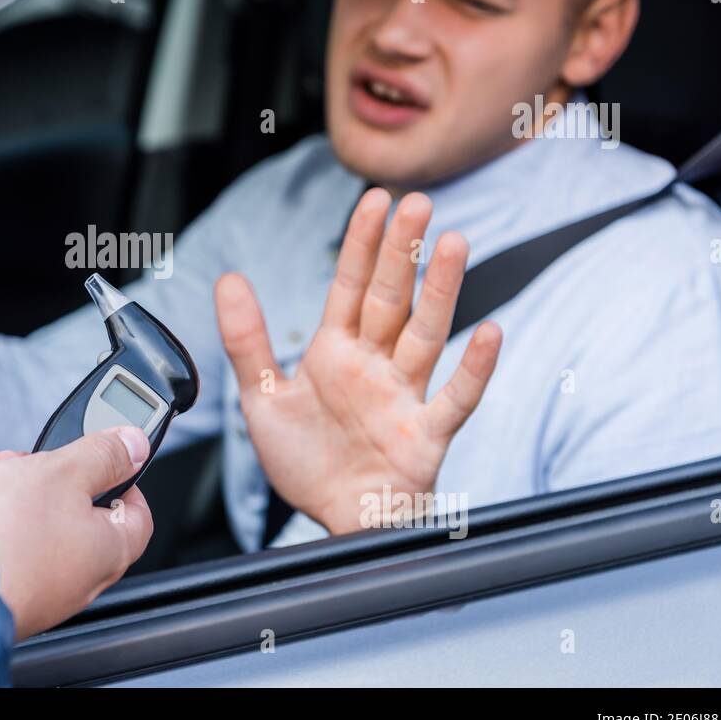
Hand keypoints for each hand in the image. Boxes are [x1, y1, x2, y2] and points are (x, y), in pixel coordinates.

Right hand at [0, 426, 153, 639]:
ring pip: (47, 536)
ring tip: (2, 479)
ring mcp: (42, 596)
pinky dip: (4, 529)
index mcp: (109, 552)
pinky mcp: (5, 598)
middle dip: (63, 485)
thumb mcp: (61, 470)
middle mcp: (82, 583)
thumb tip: (135, 444)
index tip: (109, 460)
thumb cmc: (3, 534)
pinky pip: (15, 555)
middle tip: (43, 464)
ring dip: (28, 503)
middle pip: (88, 523)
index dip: (128, 480)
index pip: (140, 515)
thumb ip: (103, 455)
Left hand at [214, 188, 501, 535]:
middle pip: (391, 299)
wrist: (332, 520)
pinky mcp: (426, 435)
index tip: (375, 200)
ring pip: (426, 335)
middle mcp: (375, 365)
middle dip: (402, 251)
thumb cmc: (307, 462)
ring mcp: (404, 397)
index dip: (361, 244)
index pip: (350, 286)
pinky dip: (474, 369)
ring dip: (441, 291)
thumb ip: (246, 338)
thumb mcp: (262, 396)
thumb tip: (229, 279)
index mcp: (337, 352)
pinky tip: (491, 334)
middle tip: (419, 203)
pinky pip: (455, 398)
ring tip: (454, 244)